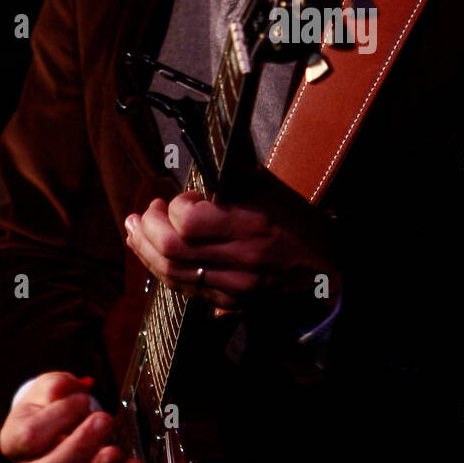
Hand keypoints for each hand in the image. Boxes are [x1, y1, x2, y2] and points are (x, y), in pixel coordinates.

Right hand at [0, 371, 143, 462]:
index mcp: (16, 443)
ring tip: (116, 450)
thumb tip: (67, 388)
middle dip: (80, 446)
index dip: (56, 418)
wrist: (56, 420)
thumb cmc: (47, 404)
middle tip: (103, 420)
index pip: (30, 437)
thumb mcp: (46, 387)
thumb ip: (55, 386)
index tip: (80, 399)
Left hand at [124, 168, 341, 313]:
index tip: (182, 197)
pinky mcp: (230, 300)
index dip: (175, 206)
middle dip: (147, 228)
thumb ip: (233, 179)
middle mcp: (239, 259)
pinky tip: (152, 256)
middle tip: (144, 211)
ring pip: (171, 273)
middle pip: (171, 250)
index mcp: (250, 226)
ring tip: (134, 231)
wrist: (329, 269)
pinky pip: (184, 290)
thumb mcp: (271, 190)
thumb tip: (199, 162)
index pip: (189, 221)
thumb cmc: (300, 223)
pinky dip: (162, 271)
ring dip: (144, 251)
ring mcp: (233, 285)